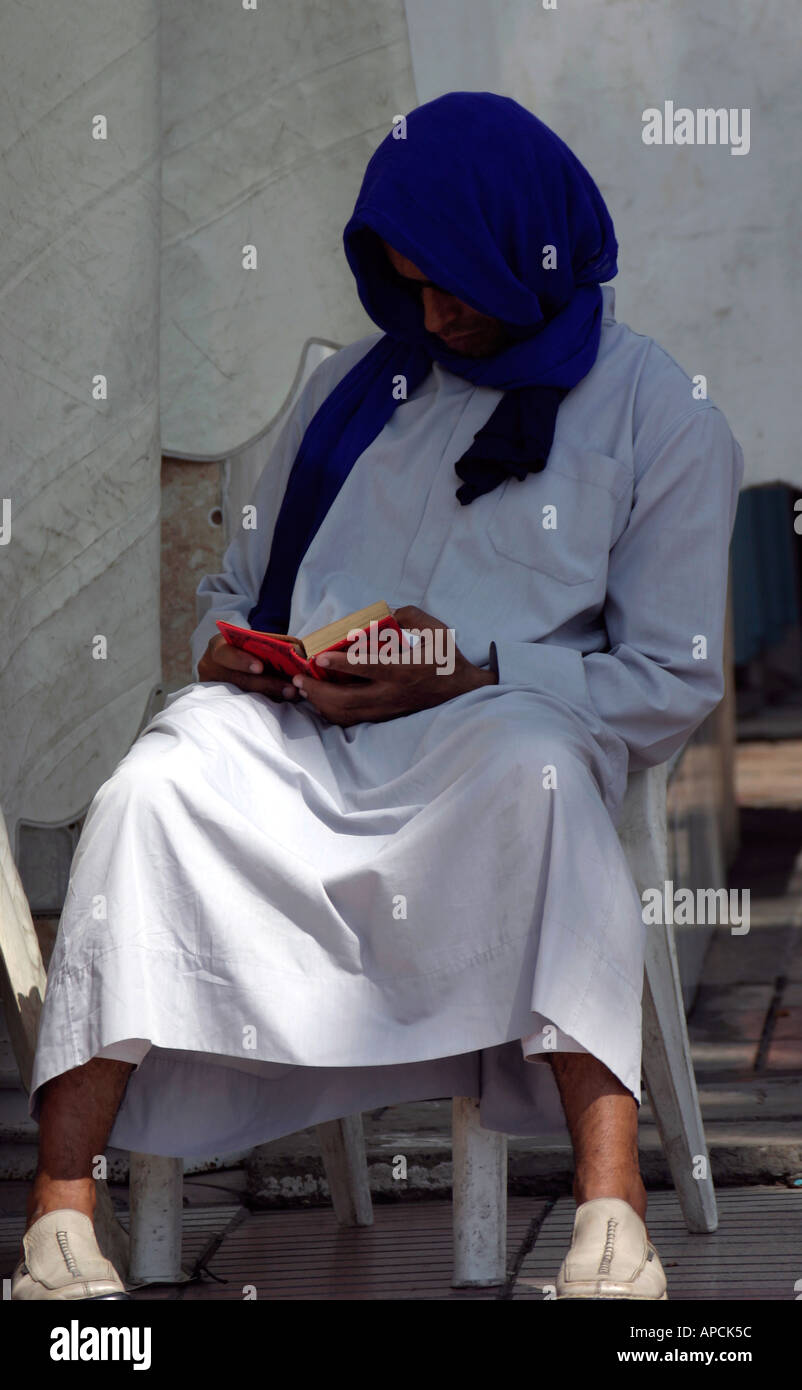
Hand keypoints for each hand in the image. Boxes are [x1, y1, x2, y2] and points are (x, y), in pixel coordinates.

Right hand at [197, 633, 300, 702]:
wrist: (237, 658)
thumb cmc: (247, 647)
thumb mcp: (252, 639)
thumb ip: (268, 644)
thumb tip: (295, 654)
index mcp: (217, 647)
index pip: (224, 654)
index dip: (241, 661)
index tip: (260, 667)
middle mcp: (212, 669)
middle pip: (238, 680)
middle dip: (267, 685)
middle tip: (289, 689)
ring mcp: (217, 688)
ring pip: (244, 696)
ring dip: (271, 696)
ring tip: (292, 695)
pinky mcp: (224, 702)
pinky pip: (247, 705)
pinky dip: (268, 703)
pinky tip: (285, 701)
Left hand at [291, 604, 496, 726]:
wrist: (463, 691)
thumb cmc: (448, 658)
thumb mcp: (436, 630)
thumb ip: (409, 616)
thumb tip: (382, 614)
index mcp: (406, 671)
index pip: (370, 668)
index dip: (343, 663)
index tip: (320, 657)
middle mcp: (394, 694)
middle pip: (348, 700)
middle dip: (319, 691)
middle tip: (299, 679)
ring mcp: (388, 709)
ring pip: (347, 714)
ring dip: (322, 703)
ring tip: (304, 690)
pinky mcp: (385, 716)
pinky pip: (353, 719)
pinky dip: (333, 712)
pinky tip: (321, 701)